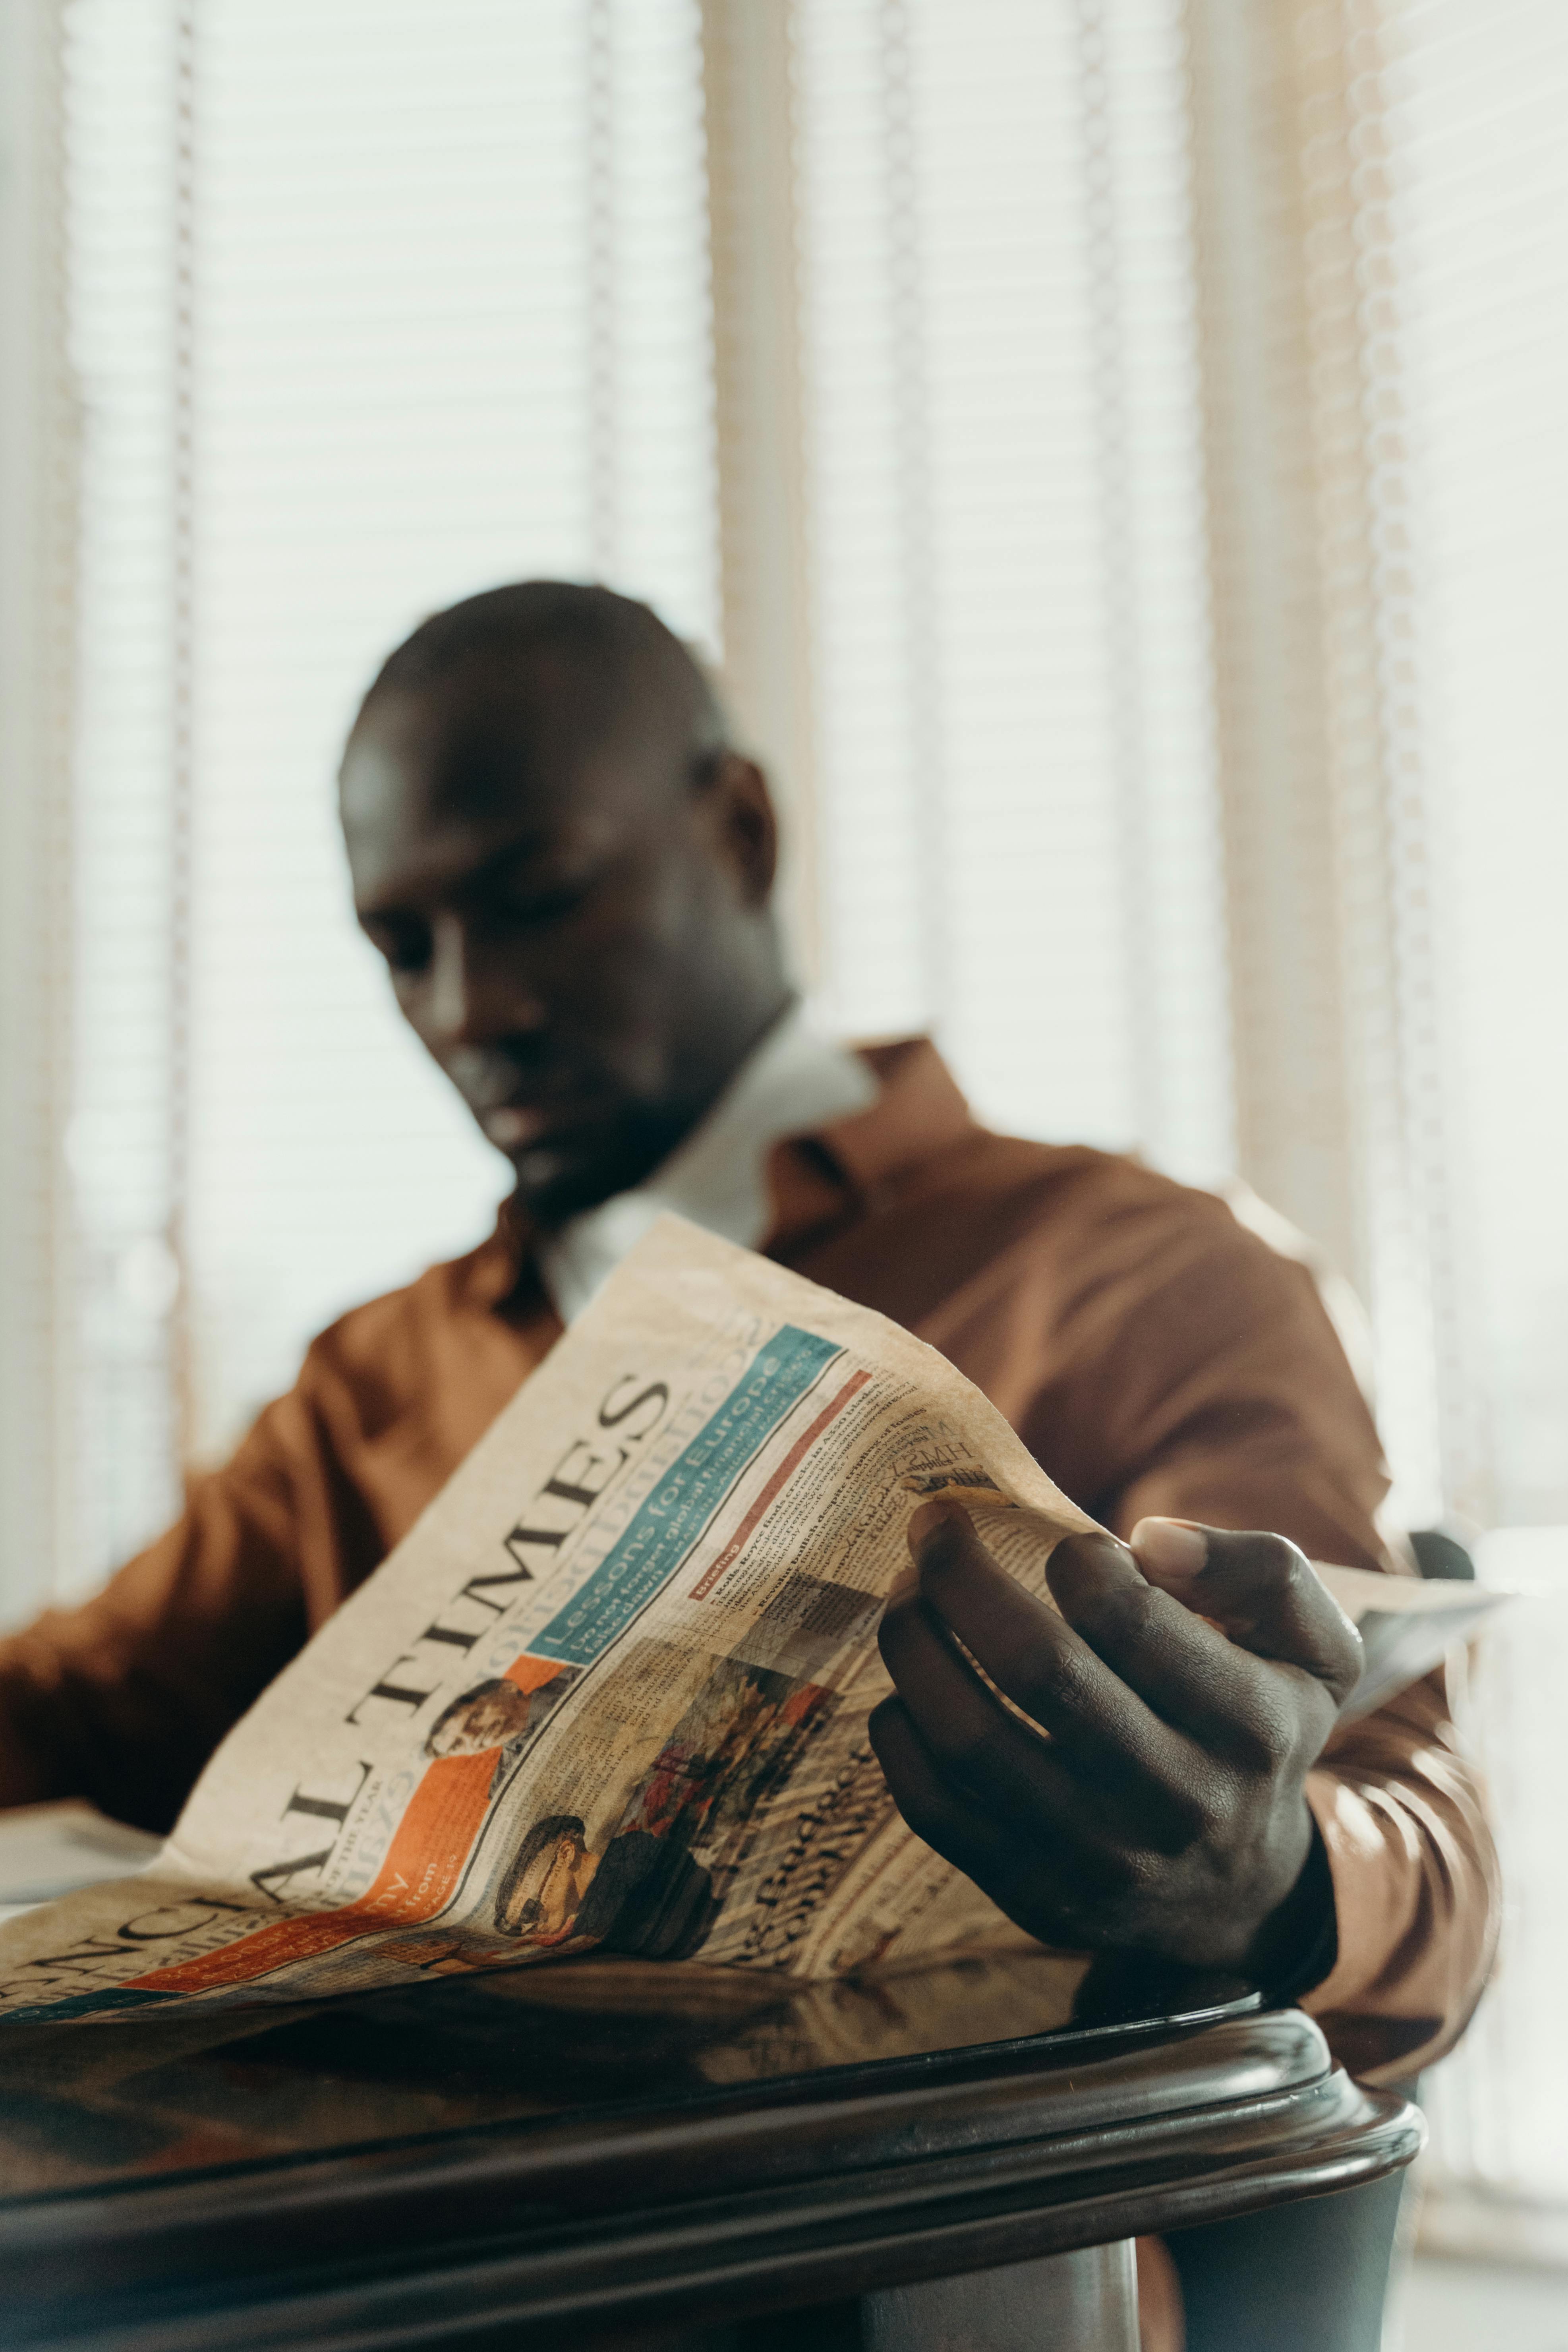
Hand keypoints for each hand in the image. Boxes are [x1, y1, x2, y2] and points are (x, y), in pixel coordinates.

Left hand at [868, 1504, 1362, 1983]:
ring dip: (916, 1646)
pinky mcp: (1032, 1896)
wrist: (1240, 1895)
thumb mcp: (1311, 1647)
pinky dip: (899, 1734)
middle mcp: (1178, 1802)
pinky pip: (935, 1808)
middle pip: (1039, 1671)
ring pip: (971, 1740)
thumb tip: (1154, 1539)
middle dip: (964, 1578)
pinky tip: (906, 1686)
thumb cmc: (1260, 1734)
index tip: (1064, 1544)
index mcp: (1251, 1728)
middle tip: (934, 1527)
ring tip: (906, 1594)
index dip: (1080, 1560)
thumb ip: (1264, 1569)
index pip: (1137, 1621)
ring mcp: (1098, 1861)